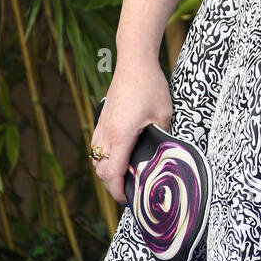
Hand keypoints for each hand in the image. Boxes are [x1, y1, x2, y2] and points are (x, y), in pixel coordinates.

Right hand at [89, 57, 173, 204]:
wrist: (134, 61)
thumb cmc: (150, 86)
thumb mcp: (163, 115)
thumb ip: (161, 138)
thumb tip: (162, 157)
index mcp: (121, 135)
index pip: (112, 173)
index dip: (118, 191)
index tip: (129, 200)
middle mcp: (106, 133)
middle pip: (101, 170)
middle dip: (112, 185)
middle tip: (130, 191)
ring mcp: (101, 125)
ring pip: (96, 158)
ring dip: (107, 171)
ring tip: (125, 175)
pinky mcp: (102, 118)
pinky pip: (97, 145)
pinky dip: (104, 156)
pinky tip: (119, 155)